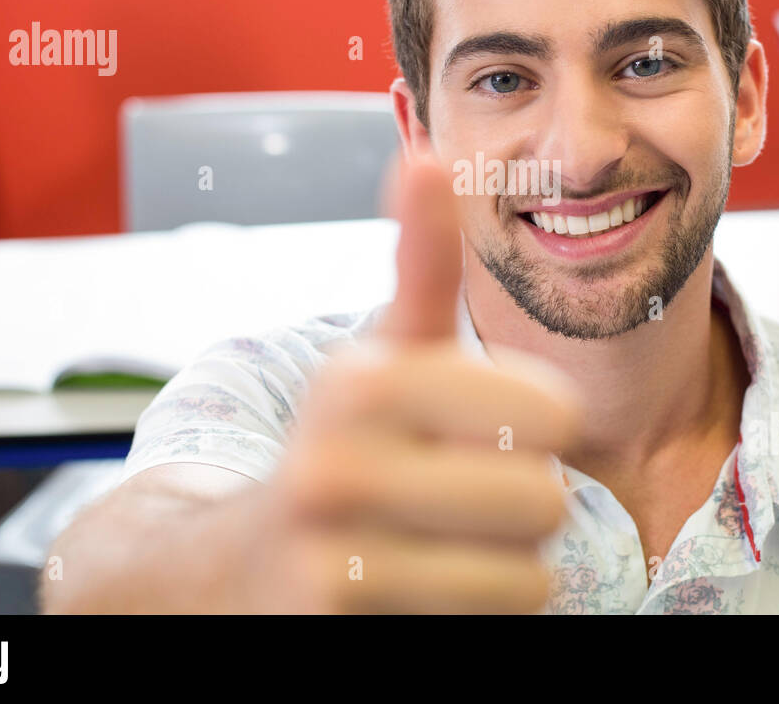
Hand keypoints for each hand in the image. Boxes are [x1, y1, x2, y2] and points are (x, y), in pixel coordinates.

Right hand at [237, 156, 580, 612]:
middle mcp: (335, 467)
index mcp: (362, 380)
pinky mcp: (338, 627)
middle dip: (521, 504)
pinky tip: (421, 590)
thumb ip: (418, 260)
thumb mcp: (378, 352)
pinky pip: (492, 623)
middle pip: (543, 502)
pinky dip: (476, 612)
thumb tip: (427, 152)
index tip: (493, 427)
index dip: (541, 426)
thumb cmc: (338, 447)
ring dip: (504, 566)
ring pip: (527, 578)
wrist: (227, 567)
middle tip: (462, 497)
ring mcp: (331, 560)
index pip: (551, 414)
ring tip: (441, 544)